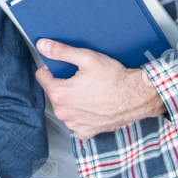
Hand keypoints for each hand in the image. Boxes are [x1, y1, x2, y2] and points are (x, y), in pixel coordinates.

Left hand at [33, 40, 163, 139]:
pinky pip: (76, 121)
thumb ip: (61, 52)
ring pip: (64, 107)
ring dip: (72, 100)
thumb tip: (43, 46)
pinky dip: (82, 114)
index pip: (41, 76)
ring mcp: (74, 124)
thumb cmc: (115, 79)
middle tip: (81, 79)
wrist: (136, 97)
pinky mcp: (86, 132)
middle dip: (63, 84)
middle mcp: (64, 112)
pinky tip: (93, 105)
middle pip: (53, 92)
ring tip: (89, 91)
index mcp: (60, 94)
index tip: (62, 67)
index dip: (51, 68)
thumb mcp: (87, 58)